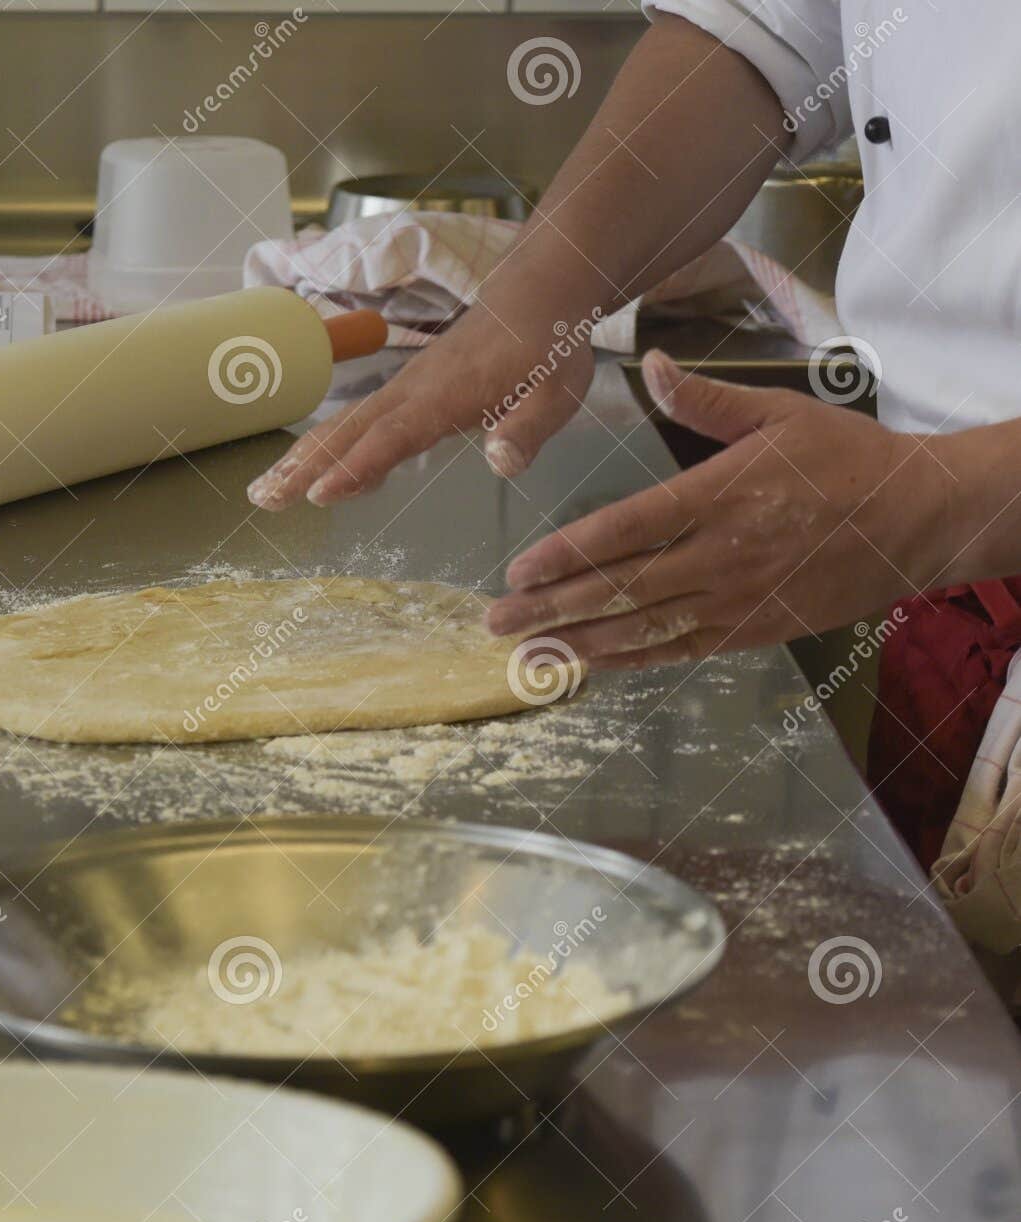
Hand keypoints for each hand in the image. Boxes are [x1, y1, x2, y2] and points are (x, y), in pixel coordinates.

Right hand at [247, 305, 595, 509]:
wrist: (536, 296)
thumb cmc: (548, 346)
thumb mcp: (557, 391)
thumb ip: (527, 430)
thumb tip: (501, 462)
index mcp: (446, 395)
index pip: (394, 436)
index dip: (357, 466)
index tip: (322, 494)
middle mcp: (414, 391)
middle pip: (349, 431)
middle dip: (304, 465)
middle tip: (263, 498)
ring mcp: (405, 389)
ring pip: (345, 425)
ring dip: (304, 458)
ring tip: (266, 492)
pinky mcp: (407, 392)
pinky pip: (360, 424)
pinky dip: (330, 449)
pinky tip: (316, 477)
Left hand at [487, 349, 952, 669]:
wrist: (915, 521)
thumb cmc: (845, 459)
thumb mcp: (780, 412)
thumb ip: (707, 400)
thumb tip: (652, 365)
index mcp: (721, 496)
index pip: (626, 530)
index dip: (567, 555)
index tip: (518, 571)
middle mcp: (721, 555)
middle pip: (621, 588)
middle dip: (552, 608)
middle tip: (498, 622)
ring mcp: (734, 600)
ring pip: (642, 629)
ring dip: (579, 643)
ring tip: (527, 655)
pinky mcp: (749, 631)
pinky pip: (677, 650)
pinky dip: (630, 659)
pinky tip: (588, 664)